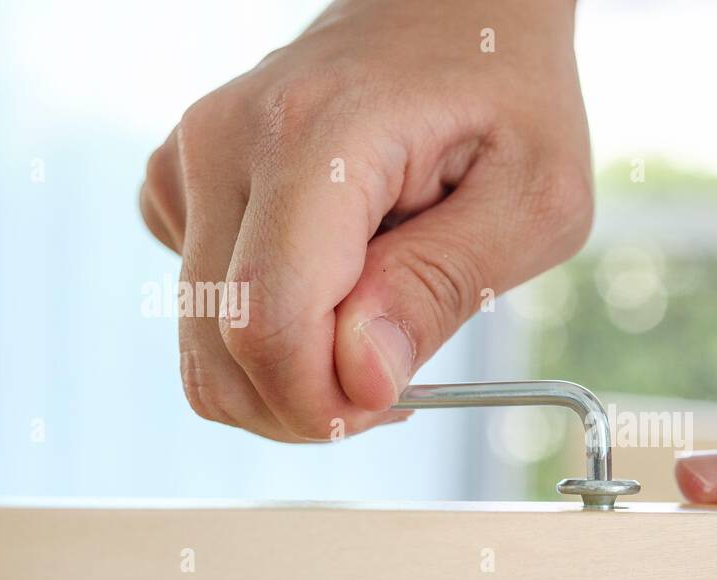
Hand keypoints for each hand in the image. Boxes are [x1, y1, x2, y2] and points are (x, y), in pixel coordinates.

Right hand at [139, 0, 589, 440]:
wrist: (457, 11)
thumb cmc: (510, 93)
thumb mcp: (533, 199)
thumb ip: (442, 289)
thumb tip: (359, 379)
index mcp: (314, 138)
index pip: (268, 326)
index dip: (327, 403)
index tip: (397, 402)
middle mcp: (226, 142)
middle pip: (221, 352)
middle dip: (311, 404)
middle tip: (396, 378)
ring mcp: (191, 161)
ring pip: (205, 344)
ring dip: (292, 372)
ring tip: (379, 317)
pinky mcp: (183, 186)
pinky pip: (203, 310)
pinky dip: (269, 331)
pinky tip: (338, 281)